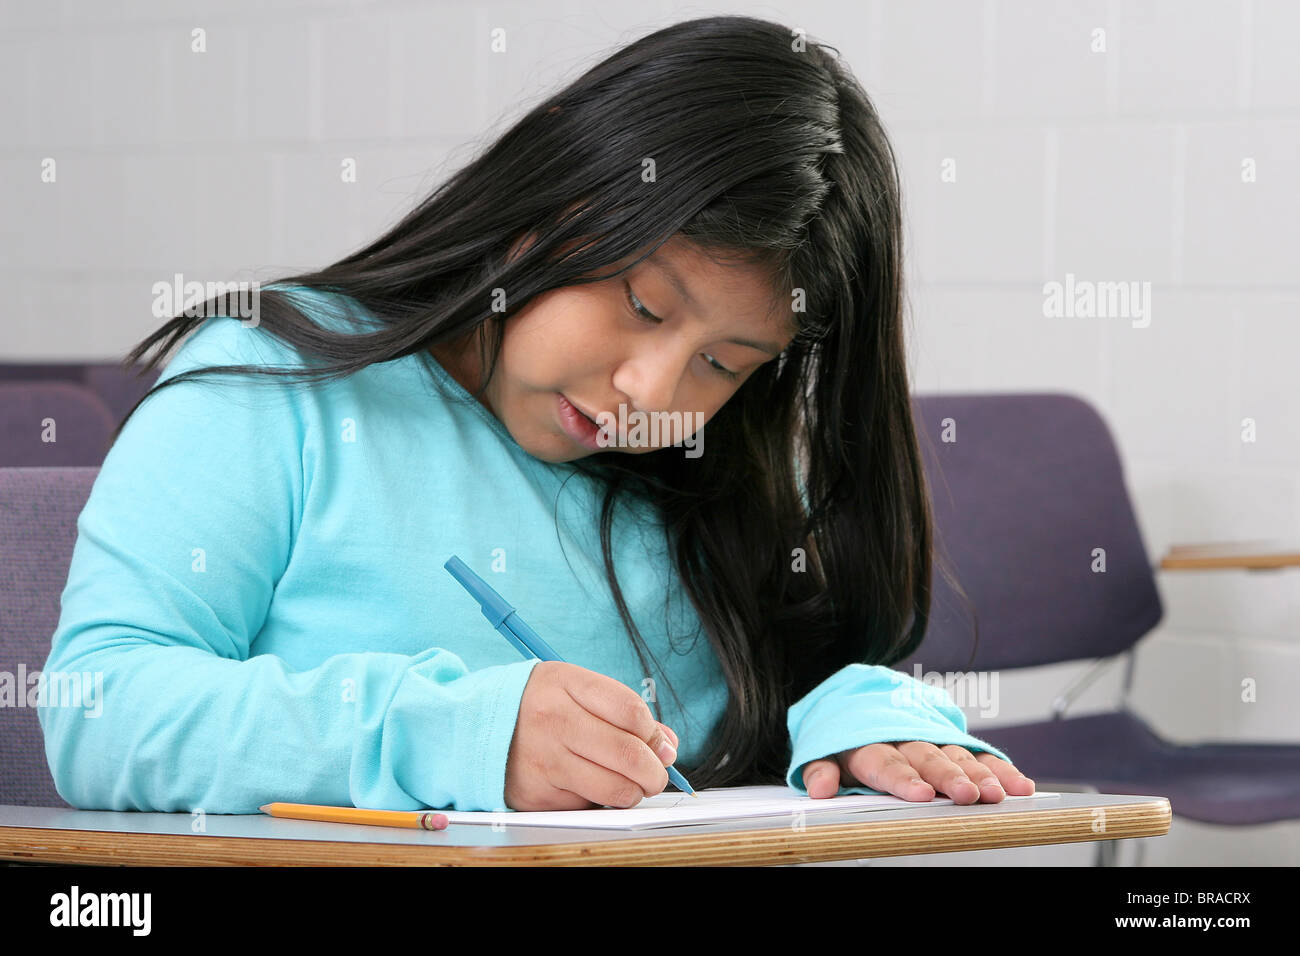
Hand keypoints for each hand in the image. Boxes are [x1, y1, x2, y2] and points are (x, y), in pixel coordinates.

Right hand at [505, 661, 680, 810]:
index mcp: (566, 683)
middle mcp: (553, 720)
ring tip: (629, 785)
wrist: (475, 727)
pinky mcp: (537, 794)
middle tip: (656, 775)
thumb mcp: (575, 690)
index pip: (631, 710)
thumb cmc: (538, 705)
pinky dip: (600, 802)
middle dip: (655, 772)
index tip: (662, 745)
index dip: (655, 734)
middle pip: (628, 753)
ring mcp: (544, 759)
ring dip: (634, 792)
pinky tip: (590, 787)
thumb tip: (668, 746)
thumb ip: (623, 712)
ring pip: (615, 788)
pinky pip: (588, 805)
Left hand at [801, 742, 1034, 803]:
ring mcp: (932, 737)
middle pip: (927, 757)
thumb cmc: (843, 736)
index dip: (903, 779)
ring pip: (957, 755)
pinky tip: (1020, 786)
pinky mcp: (952, 741)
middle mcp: (904, 737)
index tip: (922, 795)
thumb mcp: (822, 749)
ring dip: (980, 775)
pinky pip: (979, 755)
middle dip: (948, 777)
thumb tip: (820, 790)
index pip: (884, 761)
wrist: (859, 693)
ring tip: (998, 794)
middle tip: (967, 795)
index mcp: (868, 741)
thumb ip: (820, 769)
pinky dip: (1000, 769)